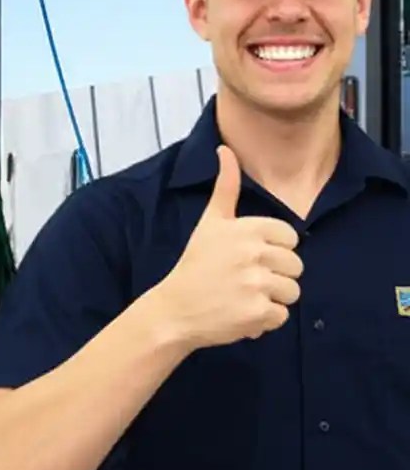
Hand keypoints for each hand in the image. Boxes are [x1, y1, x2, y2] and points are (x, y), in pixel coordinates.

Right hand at [150, 145, 302, 349]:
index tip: (247, 257)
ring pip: (292, 292)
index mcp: (246, 229)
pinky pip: (282, 316)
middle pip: (295, 267)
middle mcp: (253, 254)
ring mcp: (256, 285)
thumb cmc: (195, 264)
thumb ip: (225, 187)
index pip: (290, 238)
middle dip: (274, 276)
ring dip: (272, 299)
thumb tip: (225, 148)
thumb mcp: (210, 222)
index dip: (273, 250)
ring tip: (243, 297)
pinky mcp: (258, 313)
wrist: (173, 309)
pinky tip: (241, 313)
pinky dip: (265, 320)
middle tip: (243, 279)